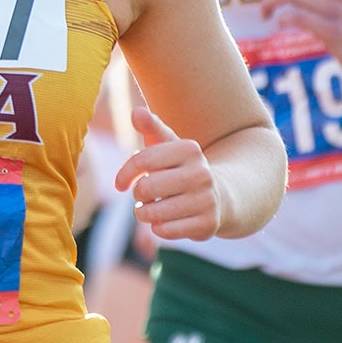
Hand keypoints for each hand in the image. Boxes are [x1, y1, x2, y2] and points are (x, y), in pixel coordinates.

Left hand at [116, 107, 222, 240]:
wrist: (221, 196)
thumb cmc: (180, 169)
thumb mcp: (167, 146)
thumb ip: (151, 128)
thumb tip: (136, 111)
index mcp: (189, 150)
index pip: (141, 161)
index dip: (124, 174)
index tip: (121, 184)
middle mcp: (202, 174)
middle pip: (145, 189)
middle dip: (138, 195)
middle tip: (146, 195)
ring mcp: (207, 200)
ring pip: (152, 213)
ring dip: (144, 213)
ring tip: (153, 208)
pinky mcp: (208, 225)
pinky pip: (164, 231)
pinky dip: (158, 228)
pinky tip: (167, 220)